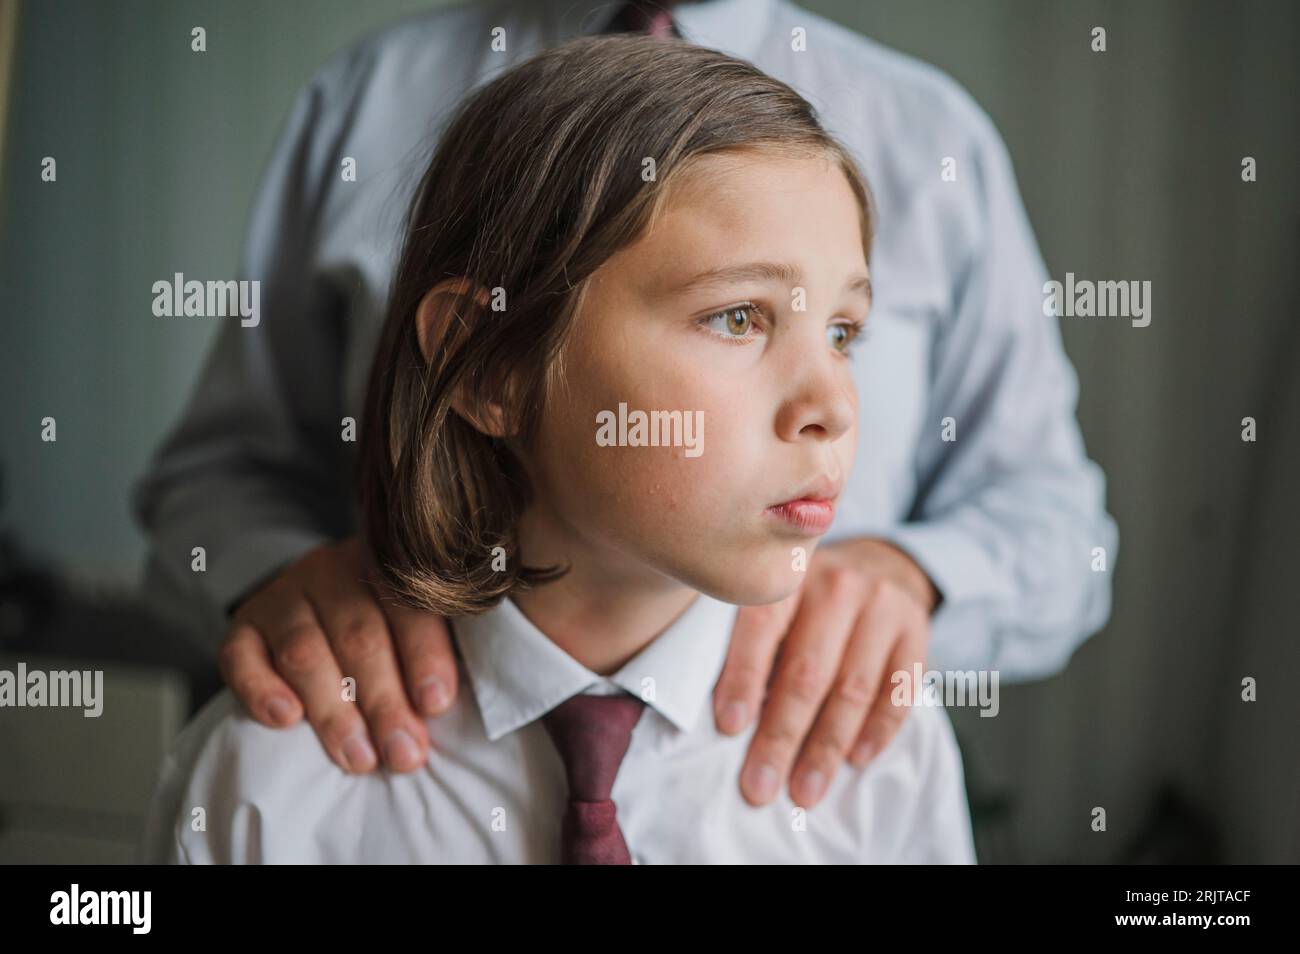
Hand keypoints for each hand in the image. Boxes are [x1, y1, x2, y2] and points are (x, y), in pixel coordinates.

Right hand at [216, 535, 458, 773]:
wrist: (317, 606)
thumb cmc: (385, 627)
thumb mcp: (413, 625)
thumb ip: (430, 654)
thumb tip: (442, 711)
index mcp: (387, 564)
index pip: (408, 606)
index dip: (424, 655)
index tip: (436, 704)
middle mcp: (332, 571)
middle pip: (359, 637)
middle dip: (384, 701)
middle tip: (403, 753)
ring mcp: (282, 596)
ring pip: (305, 652)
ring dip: (334, 711)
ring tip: (359, 758)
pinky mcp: (242, 626)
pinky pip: (241, 658)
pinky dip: (262, 690)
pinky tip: (286, 720)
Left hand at [712, 537, 938, 808]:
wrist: (879, 561)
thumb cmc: (807, 597)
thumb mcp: (776, 597)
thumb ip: (754, 642)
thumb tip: (728, 720)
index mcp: (788, 574)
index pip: (762, 627)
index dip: (744, 678)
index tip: (729, 727)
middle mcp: (838, 585)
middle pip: (807, 672)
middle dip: (781, 736)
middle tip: (760, 787)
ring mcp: (883, 606)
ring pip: (852, 688)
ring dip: (826, 748)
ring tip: (805, 791)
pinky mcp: (917, 630)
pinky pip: (898, 691)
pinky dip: (877, 731)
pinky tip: (856, 761)